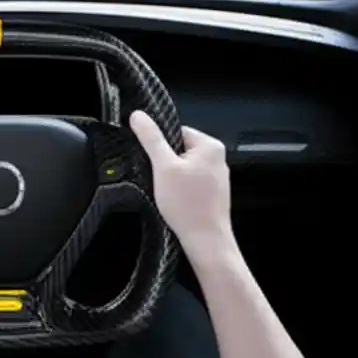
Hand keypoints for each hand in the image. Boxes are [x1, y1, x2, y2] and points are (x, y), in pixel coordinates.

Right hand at [129, 111, 232, 252]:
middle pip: (179, 150)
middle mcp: (218, 158)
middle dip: (166, 164)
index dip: (160, 146)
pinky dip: (181, 190)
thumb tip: (139, 116)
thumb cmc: (187, 205)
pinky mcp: (213, 193)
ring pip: (184, 168)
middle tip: (160, 179)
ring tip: (170, 193)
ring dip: (172, 179)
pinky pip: (191, 183)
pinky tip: (177, 202)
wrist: (206, 241)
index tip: (154, 161)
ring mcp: (217, 177)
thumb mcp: (163, 167)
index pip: (176, 132)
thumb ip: (151, 138)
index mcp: (210, 145)